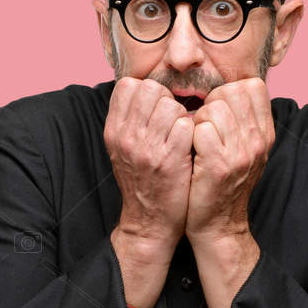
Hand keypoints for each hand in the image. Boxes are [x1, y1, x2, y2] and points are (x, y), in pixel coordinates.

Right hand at [106, 76, 193, 250]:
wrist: (149, 221)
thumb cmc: (142, 180)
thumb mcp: (123, 148)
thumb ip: (130, 118)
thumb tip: (145, 88)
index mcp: (114, 130)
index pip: (129, 85)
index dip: (148, 90)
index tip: (156, 108)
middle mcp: (126, 137)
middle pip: (151, 89)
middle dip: (167, 99)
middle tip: (172, 121)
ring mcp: (147, 148)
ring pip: (171, 105)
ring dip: (182, 115)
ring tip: (181, 133)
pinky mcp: (171, 160)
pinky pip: (186, 125)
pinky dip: (193, 130)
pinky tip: (191, 144)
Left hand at [187, 77, 273, 241]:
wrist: (219, 225)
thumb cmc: (224, 183)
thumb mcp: (245, 150)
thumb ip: (244, 121)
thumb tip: (230, 89)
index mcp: (266, 133)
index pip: (254, 86)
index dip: (230, 91)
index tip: (220, 110)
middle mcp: (258, 141)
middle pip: (232, 91)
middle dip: (211, 102)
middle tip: (204, 124)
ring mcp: (241, 153)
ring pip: (214, 108)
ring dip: (198, 119)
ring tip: (196, 139)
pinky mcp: (219, 165)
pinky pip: (200, 129)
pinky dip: (189, 135)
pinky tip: (190, 150)